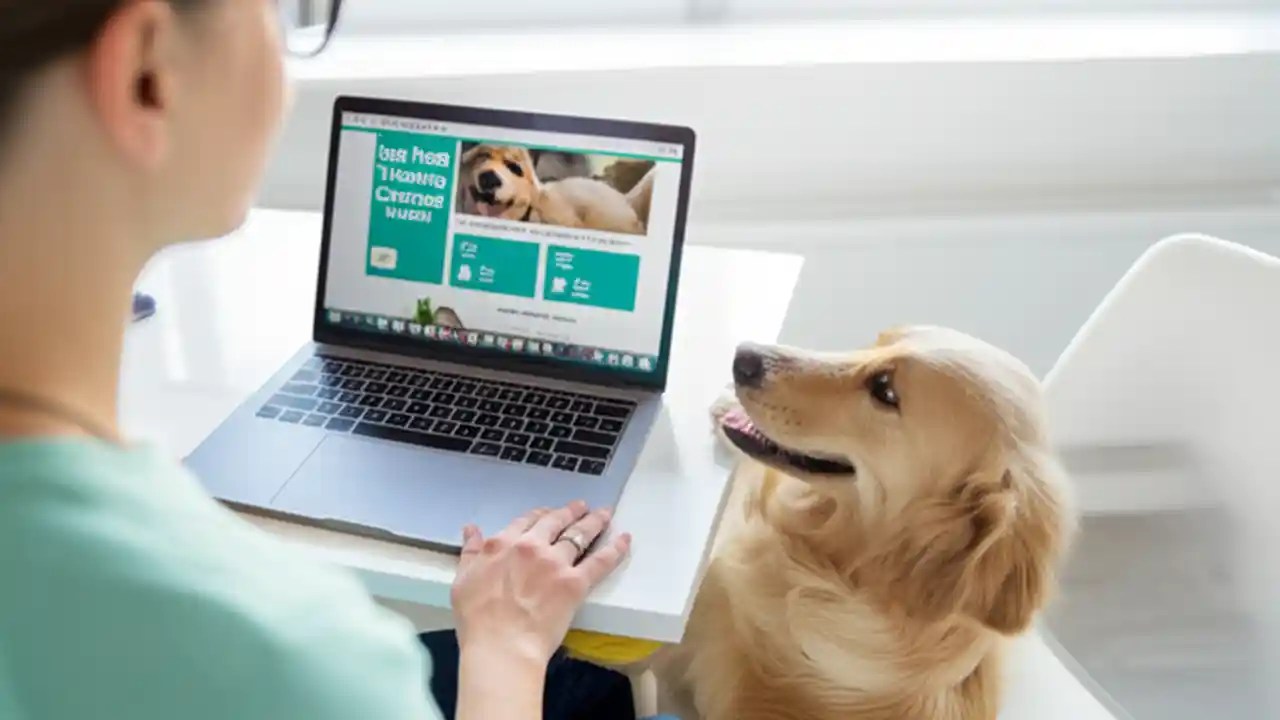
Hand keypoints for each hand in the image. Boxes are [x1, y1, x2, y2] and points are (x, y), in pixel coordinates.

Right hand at [451, 501, 631, 665]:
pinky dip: (615, 549)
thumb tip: (471, 529)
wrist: (501, 644)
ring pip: (579, 534)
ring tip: (604, 514)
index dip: (539, 515)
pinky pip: (600, 561)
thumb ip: (470, 552)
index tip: (547, 513)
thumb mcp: (463, 580)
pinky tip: (625, 539)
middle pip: (555, 521)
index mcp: (502, 544)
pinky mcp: (575, 582)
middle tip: (581, 506)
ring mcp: (555, 562)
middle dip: (570, 511)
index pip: (525, 521)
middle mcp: (530, 546)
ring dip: (593, 521)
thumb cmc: (477, 619)